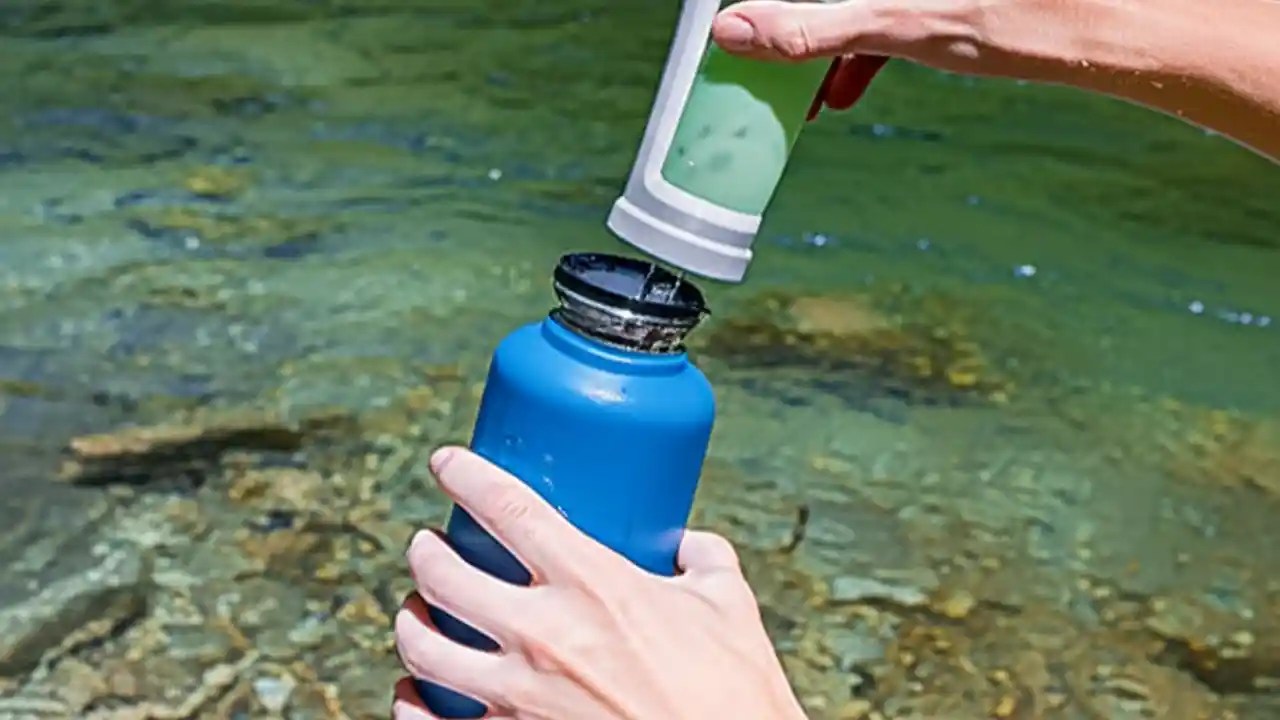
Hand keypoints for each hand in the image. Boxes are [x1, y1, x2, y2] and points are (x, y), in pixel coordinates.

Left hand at [392, 447, 804, 719]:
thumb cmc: (735, 695)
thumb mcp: (729, 608)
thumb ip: (706, 562)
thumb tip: (690, 546)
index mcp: (592, 583)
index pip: (505, 506)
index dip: (463, 473)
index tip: (445, 462)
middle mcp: (542, 634)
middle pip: (443, 575)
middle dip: (424, 552)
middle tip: (427, 544)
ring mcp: (519, 697)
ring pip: (423, 649)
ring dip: (408, 622)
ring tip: (415, 612)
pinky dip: (409, 705)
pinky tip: (413, 693)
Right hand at [711, 0, 1088, 81]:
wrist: (1106, 26)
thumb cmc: (1015, 14)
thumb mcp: (899, 25)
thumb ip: (813, 27)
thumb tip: (734, 30)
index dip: (761, 13)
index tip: (737, 44)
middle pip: (818, 0)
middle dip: (791, 32)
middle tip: (767, 79)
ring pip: (851, 6)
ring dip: (822, 48)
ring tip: (808, 100)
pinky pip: (881, 10)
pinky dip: (859, 47)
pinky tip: (848, 89)